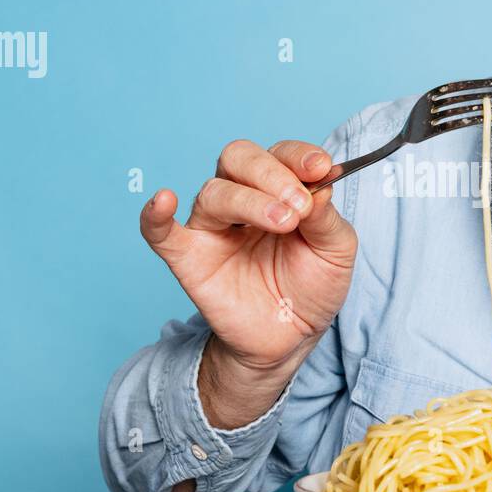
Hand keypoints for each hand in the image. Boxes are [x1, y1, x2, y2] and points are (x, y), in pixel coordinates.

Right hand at [140, 139, 356, 423]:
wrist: (292, 337)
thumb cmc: (312, 285)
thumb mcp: (336, 250)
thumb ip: (326, 216)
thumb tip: (321, 183)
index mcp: (278, 188)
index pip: (280, 154)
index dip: (299, 156)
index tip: (323, 168)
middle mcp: (242, 198)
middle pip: (239, 158)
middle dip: (271, 174)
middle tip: (298, 206)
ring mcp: (213, 226)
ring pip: (214, 192)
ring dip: (248, 201)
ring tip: (283, 223)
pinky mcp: (189, 258)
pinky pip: (161, 232)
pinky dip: (155, 216)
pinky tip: (163, 201)